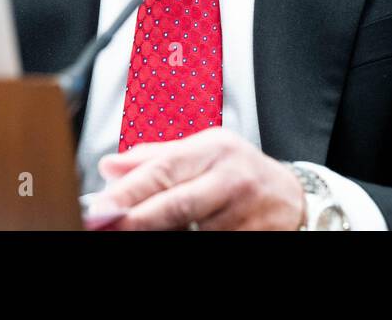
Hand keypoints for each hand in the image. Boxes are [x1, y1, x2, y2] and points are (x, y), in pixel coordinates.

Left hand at [94, 128, 305, 230]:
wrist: (291, 198)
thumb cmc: (239, 172)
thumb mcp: (202, 152)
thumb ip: (154, 159)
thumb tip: (108, 167)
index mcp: (214, 149)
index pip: (164, 169)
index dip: (129, 191)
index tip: (100, 207)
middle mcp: (232, 178)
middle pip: (177, 204)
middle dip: (137, 219)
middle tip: (106, 226)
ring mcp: (245, 212)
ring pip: (193, 232)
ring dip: (167, 234)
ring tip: (161, 229)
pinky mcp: (255, 238)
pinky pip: (213, 243)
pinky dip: (192, 240)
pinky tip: (186, 234)